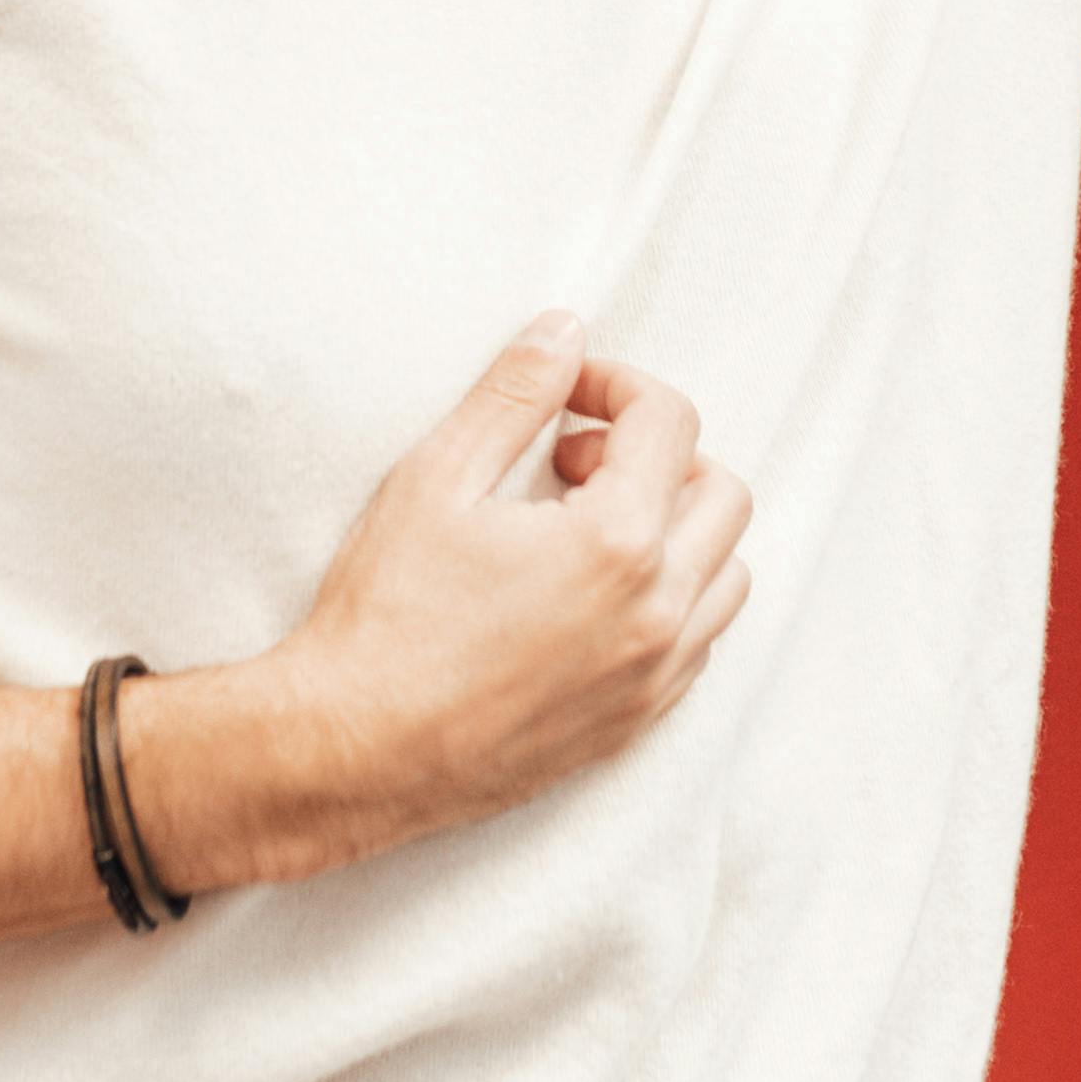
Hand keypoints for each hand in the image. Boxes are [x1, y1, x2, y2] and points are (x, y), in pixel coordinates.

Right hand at [252, 314, 754, 869]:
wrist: (354, 750)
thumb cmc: (385, 616)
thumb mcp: (437, 479)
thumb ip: (514, 395)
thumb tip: (564, 331)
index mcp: (617, 543)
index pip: (670, 422)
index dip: (616, 384)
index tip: (564, 394)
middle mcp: (657, 614)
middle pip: (723, 494)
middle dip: (658, 454)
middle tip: (573, 458)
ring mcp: (652, 678)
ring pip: (727, 575)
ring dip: (677, 529)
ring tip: (588, 523)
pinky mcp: (634, 725)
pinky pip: (698, 644)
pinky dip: (670, 599)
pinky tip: (590, 591)